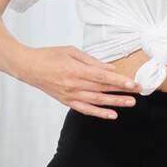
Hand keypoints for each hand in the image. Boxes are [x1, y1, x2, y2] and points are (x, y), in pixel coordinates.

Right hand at [17, 45, 140, 118]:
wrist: (28, 67)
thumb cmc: (50, 56)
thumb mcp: (71, 52)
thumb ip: (92, 61)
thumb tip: (110, 69)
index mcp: (75, 70)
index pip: (102, 77)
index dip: (119, 81)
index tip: (133, 82)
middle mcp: (73, 85)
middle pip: (102, 90)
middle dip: (122, 91)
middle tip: (139, 91)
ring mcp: (70, 95)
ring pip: (97, 101)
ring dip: (115, 103)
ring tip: (131, 102)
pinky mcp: (66, 101)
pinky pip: (86, 110)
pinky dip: (99, 113)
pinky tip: (112, 115)